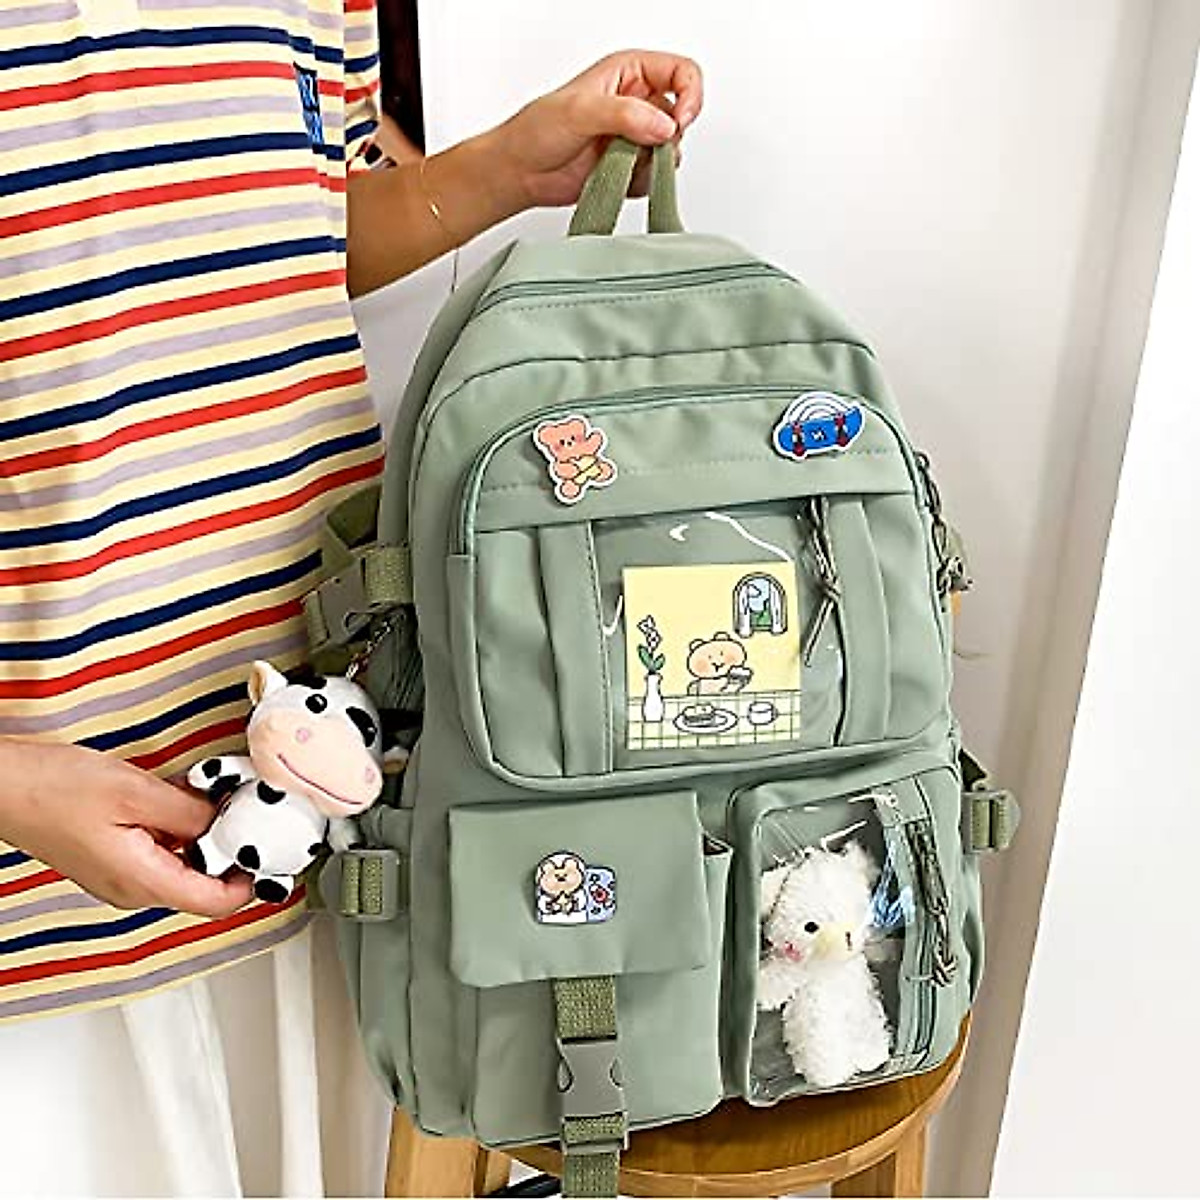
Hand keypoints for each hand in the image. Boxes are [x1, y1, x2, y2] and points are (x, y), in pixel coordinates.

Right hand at [0, 739, 252, 916]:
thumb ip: (191, 812)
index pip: (218, 903)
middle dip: (231, 848)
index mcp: (143, 881)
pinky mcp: (113, 858)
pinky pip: (163, 851)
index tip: (273, 852)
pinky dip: (180, 828)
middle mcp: (133, 888)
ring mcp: (122, 876)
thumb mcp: (136, 792)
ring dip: (205, 834)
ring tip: (213, 796)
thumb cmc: (51, 789)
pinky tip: (180, 797)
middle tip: (247, 809)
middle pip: (205, 883)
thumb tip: (228, 822)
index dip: (253, 880)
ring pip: (185, 864)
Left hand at [489, 49, 702, 209]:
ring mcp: (636, 137)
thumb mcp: (579, 110)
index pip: (682, 73)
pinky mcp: (631, 167)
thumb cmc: (537, 131)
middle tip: (639, 147)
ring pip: (671, 152)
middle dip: (666, 138)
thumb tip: (663, 125)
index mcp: (630, 73)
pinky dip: (641, 183)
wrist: (521, 171)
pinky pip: (655, 178)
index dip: (690, 95)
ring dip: (651, 163)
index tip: (678, 121)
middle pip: (682, 118)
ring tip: (617, 162)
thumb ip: (624, 113)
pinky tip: (614, 177)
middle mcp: (637, 102)